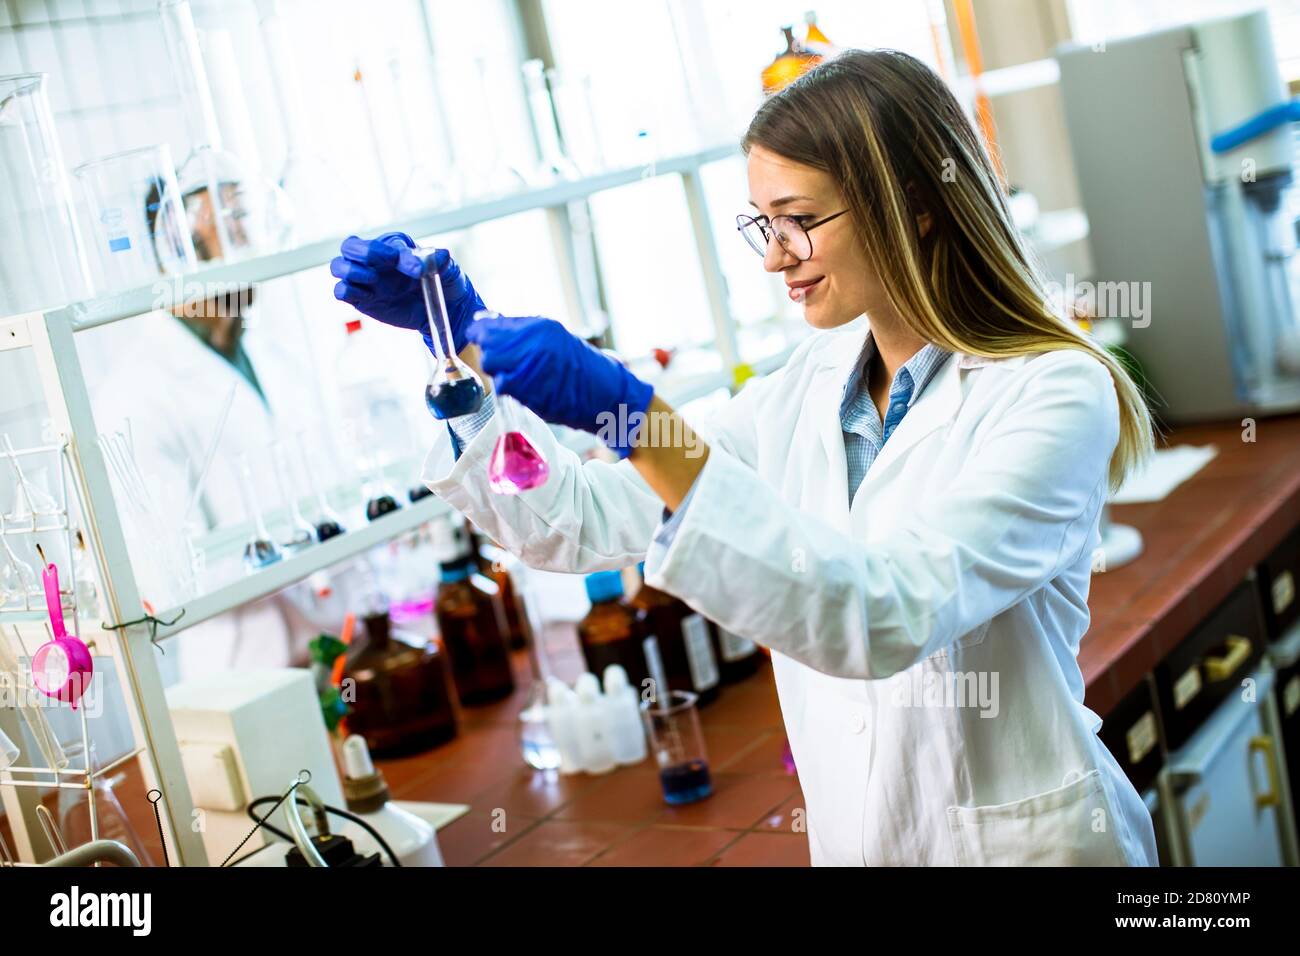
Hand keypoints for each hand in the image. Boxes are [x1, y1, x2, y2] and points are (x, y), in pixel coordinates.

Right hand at [330, 232, 484, 354]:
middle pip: (351, 246)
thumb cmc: (443, 283)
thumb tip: (441, 255)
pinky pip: (341, 292)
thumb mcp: (449, 271)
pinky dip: (347, 292)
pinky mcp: (361, 299)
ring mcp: (365, 279)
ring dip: (350, 271)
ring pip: (338, 266)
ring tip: (373, 280)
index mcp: (395, 245)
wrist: (443, 311)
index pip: (388, 243)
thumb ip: (442, 262)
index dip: (398, 254)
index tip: (417, 270)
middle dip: (364, 252)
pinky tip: (368, 296)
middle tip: (386, 264)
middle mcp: (375, 259)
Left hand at [466, 315, 653, 457]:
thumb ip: (522, 331)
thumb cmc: (582, 365)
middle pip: (488, 349)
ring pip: (494, 370)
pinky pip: (506, 388)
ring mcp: (531, 371)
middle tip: (502, 359)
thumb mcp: (554, 337)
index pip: (489, 328)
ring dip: (500, 372)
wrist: (606, 393)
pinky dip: (510, 388)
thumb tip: (487, 325)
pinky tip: (524, 387)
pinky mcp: (531, 394)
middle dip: (490, 354)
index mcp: (539, 328)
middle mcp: (533, 346)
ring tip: (517, 374)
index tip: (479, 336)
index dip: (480, 333)